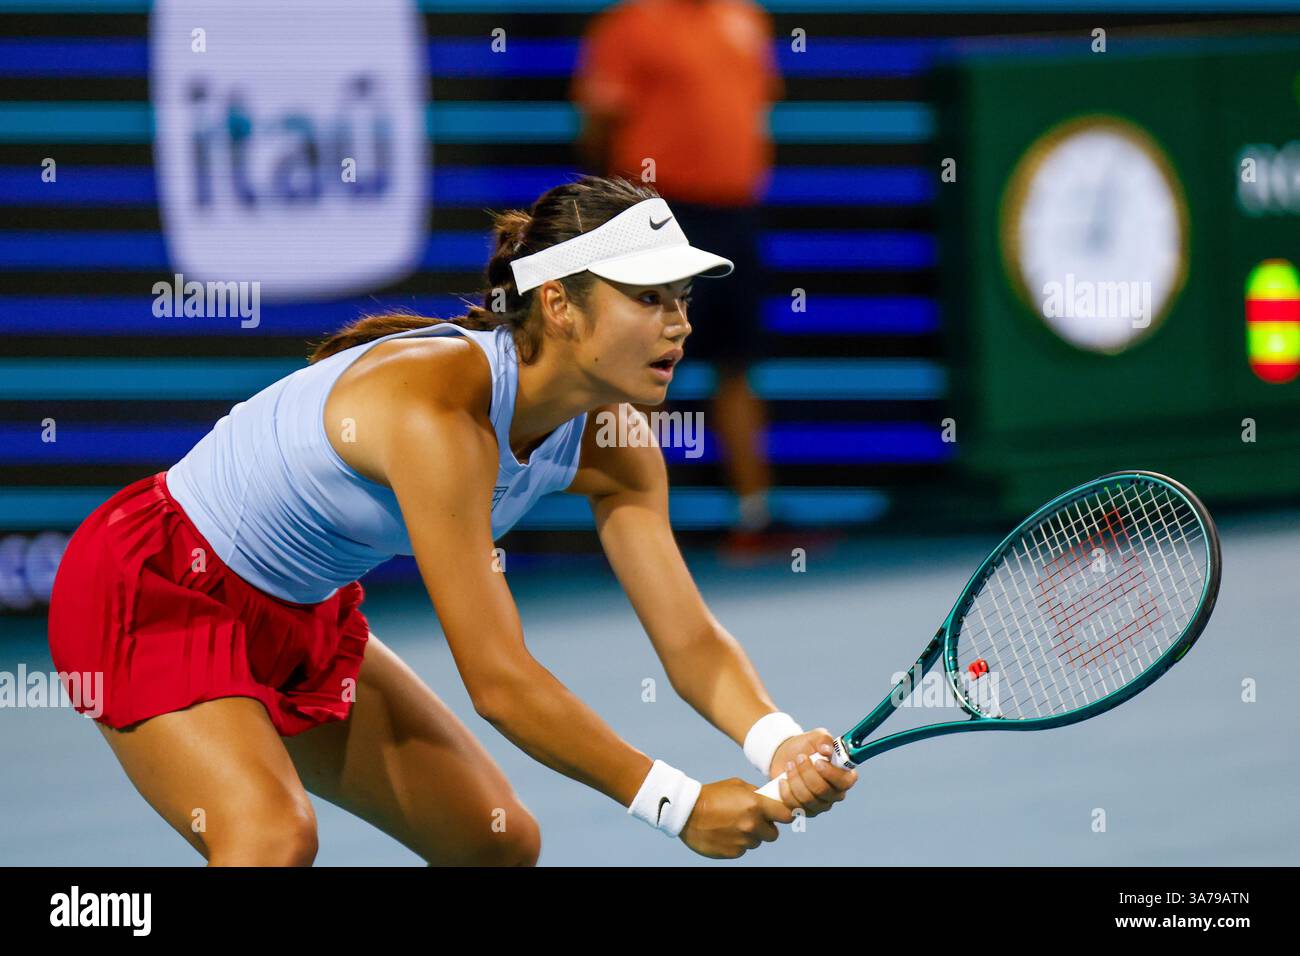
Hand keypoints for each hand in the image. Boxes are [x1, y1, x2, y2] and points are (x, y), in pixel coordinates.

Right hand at [679, 778, 793, 859]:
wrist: (687, 812)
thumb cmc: (712, 795)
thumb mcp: (736, 786)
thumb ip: (756, 794)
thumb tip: (769, 801)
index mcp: (756, 805)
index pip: (786, 815)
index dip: (785, 815)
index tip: (781, 815)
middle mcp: (752, 825)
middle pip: (773, 834)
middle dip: (765, 828)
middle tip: (752, 821)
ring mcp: (743, 841)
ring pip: (756, 842)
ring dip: (749, 836)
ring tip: (732, 825)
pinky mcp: (733, 853)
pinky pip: (742, 850)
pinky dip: (736, 844)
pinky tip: (724, 833)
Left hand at [765, 728, 857, 817]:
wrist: (787, 756)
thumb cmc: (807, 747)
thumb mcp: (816, 737)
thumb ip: (824, 740)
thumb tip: (826, 749)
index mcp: (844, 777)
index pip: (845, 781)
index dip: (831, 774)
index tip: (817, 761)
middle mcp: (834, 794)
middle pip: (822, 790)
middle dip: (807, 772)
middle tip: (799, 757)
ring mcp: (819, 805)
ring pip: (807, 798)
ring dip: (795, 779)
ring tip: (789, 764)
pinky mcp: (803, 811)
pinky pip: (794, 807)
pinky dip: (786, 792)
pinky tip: (782, 780)